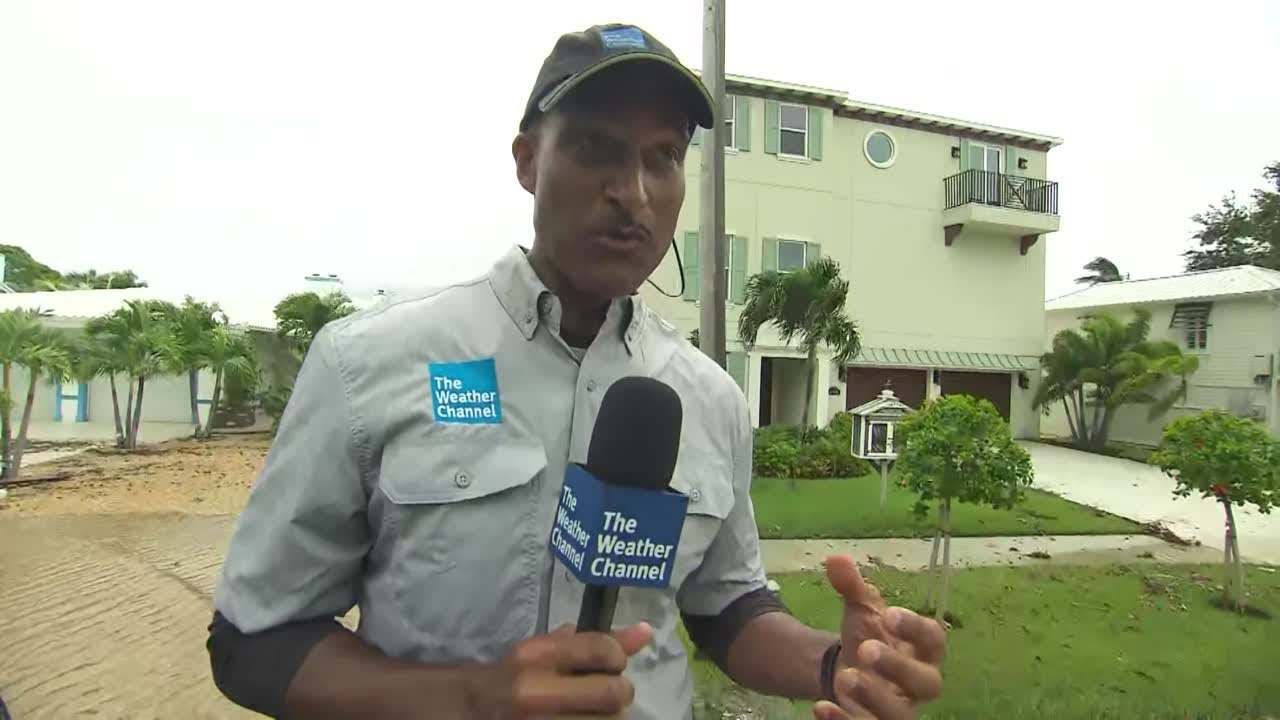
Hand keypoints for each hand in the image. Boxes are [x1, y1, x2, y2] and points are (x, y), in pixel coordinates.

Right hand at [476, 622, 652, 718]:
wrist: (473, 710)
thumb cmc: (517, 676)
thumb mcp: (547, 651)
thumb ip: (595, 642)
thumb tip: (645, 631)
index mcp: (535, 656)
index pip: (601, 649)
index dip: (617, 657)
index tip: (612, 664)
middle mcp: (534, 691)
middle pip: (613, 692)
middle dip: (619, 693)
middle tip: (609, 695)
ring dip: (610, 717)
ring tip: (595, 713)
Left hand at [813, 555, 945, 719]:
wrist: (852, 668)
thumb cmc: (870, 636)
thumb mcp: (861, 609)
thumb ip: (852, 586)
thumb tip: (834, 559)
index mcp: (923, 650)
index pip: (934, 639)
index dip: (916, 629)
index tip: (889, 614)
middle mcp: (919, 684)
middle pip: (927, 683)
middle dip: (898, 668)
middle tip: (867, 649)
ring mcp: (899, 709)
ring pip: (900, 716)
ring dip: (874, 699)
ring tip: (844, 677)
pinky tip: (821, 706)